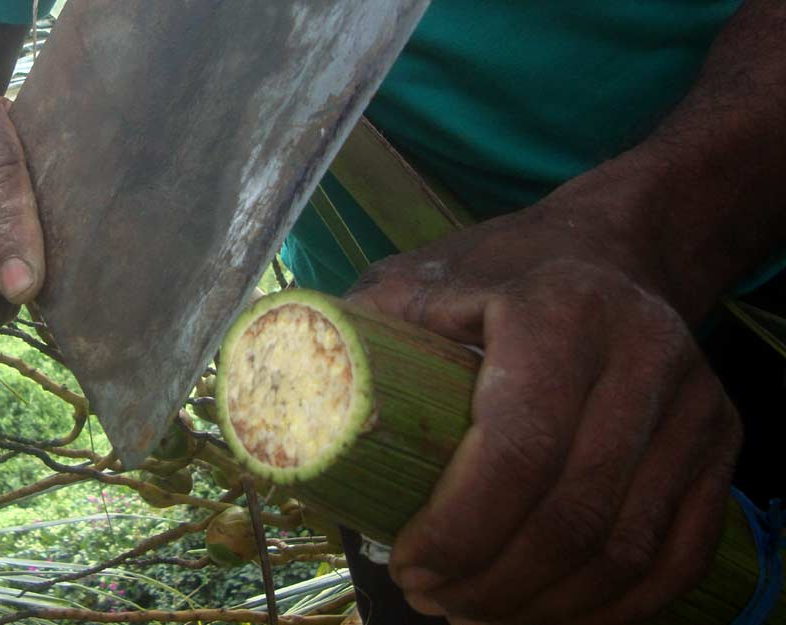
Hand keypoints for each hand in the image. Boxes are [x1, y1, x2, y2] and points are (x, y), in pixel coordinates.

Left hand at [345, 179, 742, 623]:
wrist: (617, 248)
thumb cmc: (501, 272)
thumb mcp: (419, 277)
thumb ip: (358, 330)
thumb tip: (276, 410)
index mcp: (557, 312)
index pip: (517, 451)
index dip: (460, 531)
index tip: (408, 565)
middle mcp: (641, 354)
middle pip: (572, 515)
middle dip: (492, 584)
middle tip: (432, 599)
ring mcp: (694, 403)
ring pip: (626, 548)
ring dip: (546, 607)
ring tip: (476, 611)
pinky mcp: (722, 442)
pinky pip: (682, 553)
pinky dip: (618, 608)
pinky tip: (554, 616)